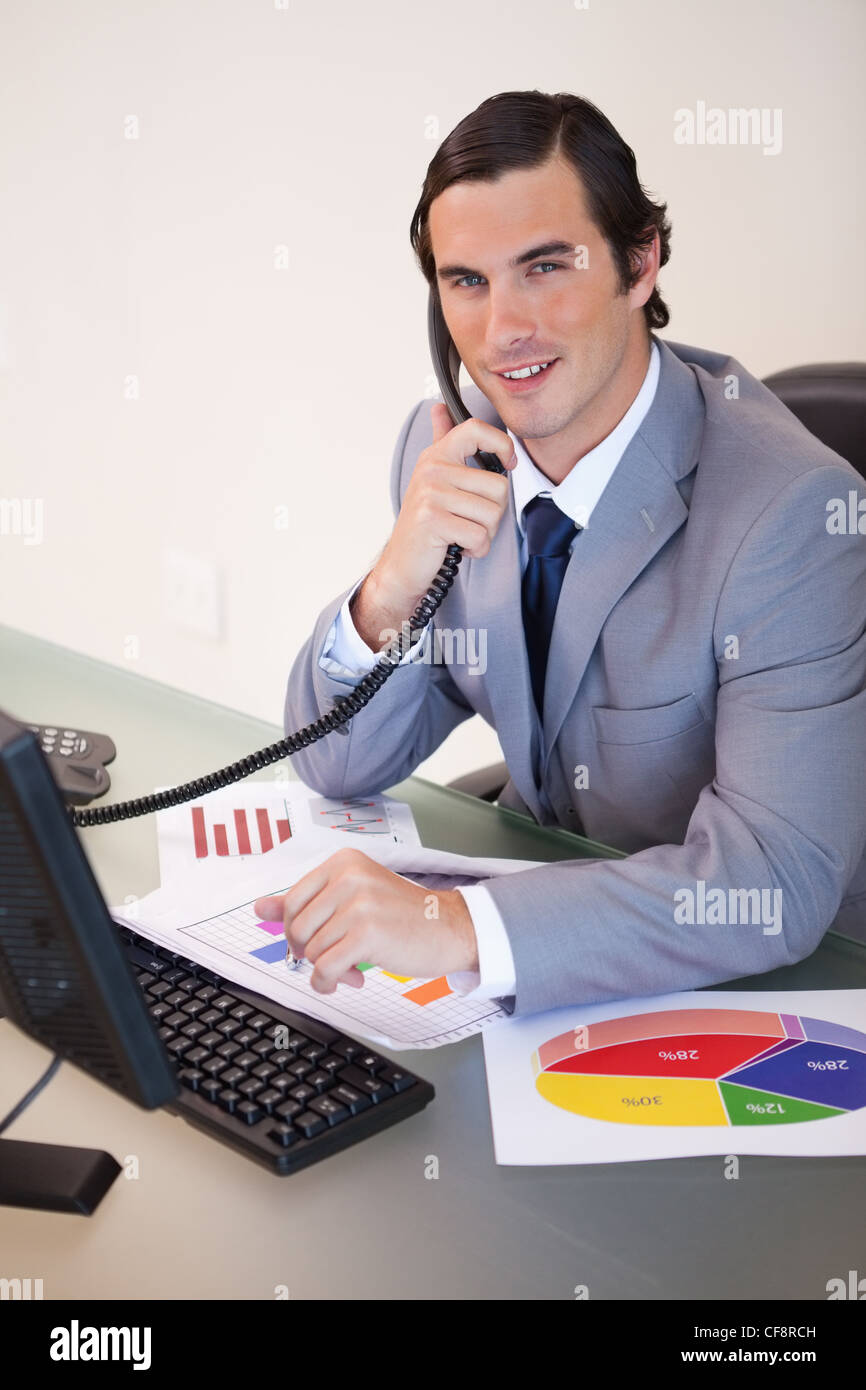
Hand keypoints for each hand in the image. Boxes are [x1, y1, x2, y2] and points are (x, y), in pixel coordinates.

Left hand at [253, 847, 478, 993]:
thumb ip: (306, 901)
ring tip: (350, 967)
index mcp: (343, 863)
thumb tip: (260, 908)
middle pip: (297, 928)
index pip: (292, 901)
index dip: (297, 929)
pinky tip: (347, 981)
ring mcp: (358, 904)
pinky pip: (325, 968)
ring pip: (311, 950)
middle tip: (333, 957)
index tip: (315, 940)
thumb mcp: (353, 897)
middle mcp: (349, 877)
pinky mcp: (367, 933)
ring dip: (326, 969)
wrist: (450, 927)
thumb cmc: (403, 915)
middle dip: (308, 951)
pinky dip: (328, 983)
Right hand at [351, 405, 516, 648]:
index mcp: (437, 456)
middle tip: (468, 521)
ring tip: (461, 534)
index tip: (507, 464)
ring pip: (493, 513)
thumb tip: (439, 407)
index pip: (476, 429)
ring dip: (485, 533)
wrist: (402, 564)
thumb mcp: (434, 479)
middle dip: (493, 514)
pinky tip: (458, 547)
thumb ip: (440, 441)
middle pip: (498, 486)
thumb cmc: (426, 524)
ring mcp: (431, 494)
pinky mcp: (433, 521)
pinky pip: (480, 535)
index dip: (502, 445)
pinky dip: (476, 549)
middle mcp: (432, 470)